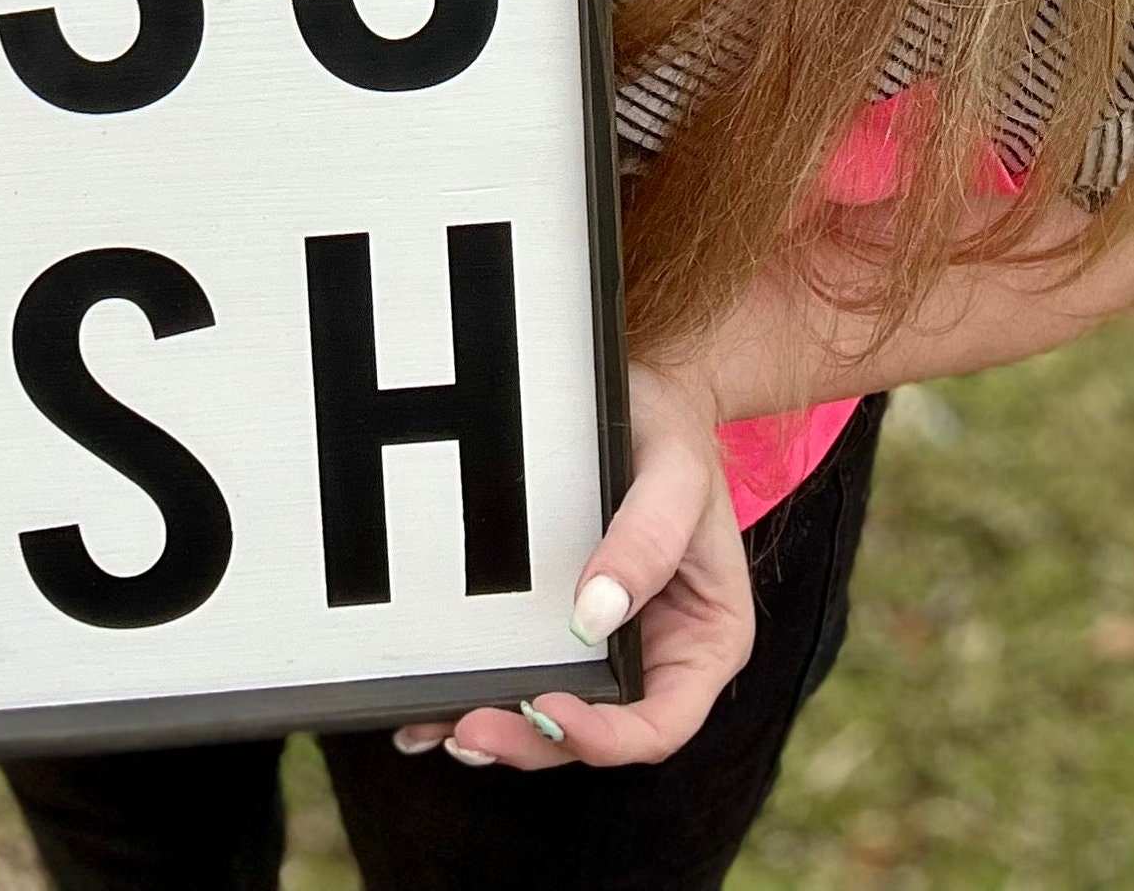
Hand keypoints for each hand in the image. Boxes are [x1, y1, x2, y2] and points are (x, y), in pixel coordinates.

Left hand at [394, 360, 751, 771]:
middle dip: (533, 738)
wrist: (641, 396)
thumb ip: (646, 541)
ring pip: (554, 714)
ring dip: (500, 729)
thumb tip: (594, 614)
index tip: (550, 709)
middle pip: (597, 732)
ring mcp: (607, 646)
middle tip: (470, 730)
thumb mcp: (676, 475)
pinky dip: (481, 693)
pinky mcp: (560, 624)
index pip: (660, 724)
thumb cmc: (673, 433)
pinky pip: (525, 670)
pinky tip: (431, 709)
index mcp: (703, 643)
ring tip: (438, 727)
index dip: (605, 736)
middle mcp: (656, 658)